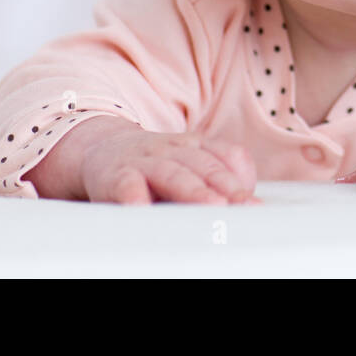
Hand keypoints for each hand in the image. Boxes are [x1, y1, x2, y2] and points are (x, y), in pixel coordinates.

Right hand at [79, 126, 262, 205]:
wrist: (103, 149)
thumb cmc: (155, 167)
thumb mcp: (189, 167)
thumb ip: (218, 183)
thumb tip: (250, 207)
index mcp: (196, 147)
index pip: (226, 154)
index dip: (241, 175)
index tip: (252, 201)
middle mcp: (172, 150)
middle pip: (202, 164)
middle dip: (224, 184)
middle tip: (239, 204)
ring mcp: (144, 161)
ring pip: (171, 172)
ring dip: (193, 190)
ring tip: (212, 207)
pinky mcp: (115, 177)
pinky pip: (126, 184)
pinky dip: (135, 195)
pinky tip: (144, 208)